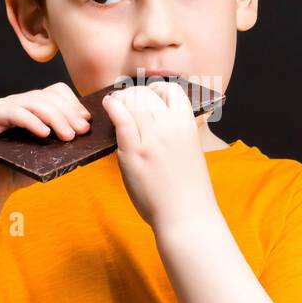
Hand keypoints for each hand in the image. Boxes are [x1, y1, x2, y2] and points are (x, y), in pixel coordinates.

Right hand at [0, 82, 91, 200]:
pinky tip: (43, 132)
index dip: (72, 103)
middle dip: (67, 112)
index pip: (55, 92)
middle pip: (46, 96)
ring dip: (54, 117)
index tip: (86, 121)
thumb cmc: (18, 171)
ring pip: (32, 102)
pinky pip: (13, 112)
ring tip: (67, 135)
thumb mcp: (47, 154)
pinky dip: (31, 121)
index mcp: (30, 107)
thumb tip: (85, 132)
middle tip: (81, 131)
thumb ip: (61, 141)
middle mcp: (14, 103)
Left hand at [102, 80, 219, 230]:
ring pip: (132, 103)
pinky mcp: (134, 153)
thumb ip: (179, 131)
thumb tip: (160, 118)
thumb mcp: (192, 150)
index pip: (172, 90)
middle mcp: (170, 127)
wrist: (185, 214)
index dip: (157, 88)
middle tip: (126, 100)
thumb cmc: (189, 188)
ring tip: (114, 103)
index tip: (149, 95)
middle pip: (146, 94)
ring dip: (121, 99)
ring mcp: (151, 139)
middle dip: (134, 94)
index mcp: (188, 125)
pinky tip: (108, 105)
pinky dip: (112, 107)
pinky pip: (121, 119)